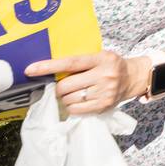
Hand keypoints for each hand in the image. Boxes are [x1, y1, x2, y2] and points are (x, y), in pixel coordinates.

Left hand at [26, 51, 147, 114]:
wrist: (134, 77)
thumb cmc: (111, 65)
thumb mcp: (100, 56)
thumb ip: (80, 62)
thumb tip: (51, 72)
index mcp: (101, 59)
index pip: (70, 63)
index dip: (49, 66)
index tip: (30, 69)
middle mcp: (104, 75)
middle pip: (67, 85)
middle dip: (59, 87)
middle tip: (63, 86)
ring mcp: (105, 92)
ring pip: (70, 99)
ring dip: (66, 98)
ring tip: (75, 93)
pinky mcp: (104, 105)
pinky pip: (76, 110)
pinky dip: (72, 106)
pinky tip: (78, 101)